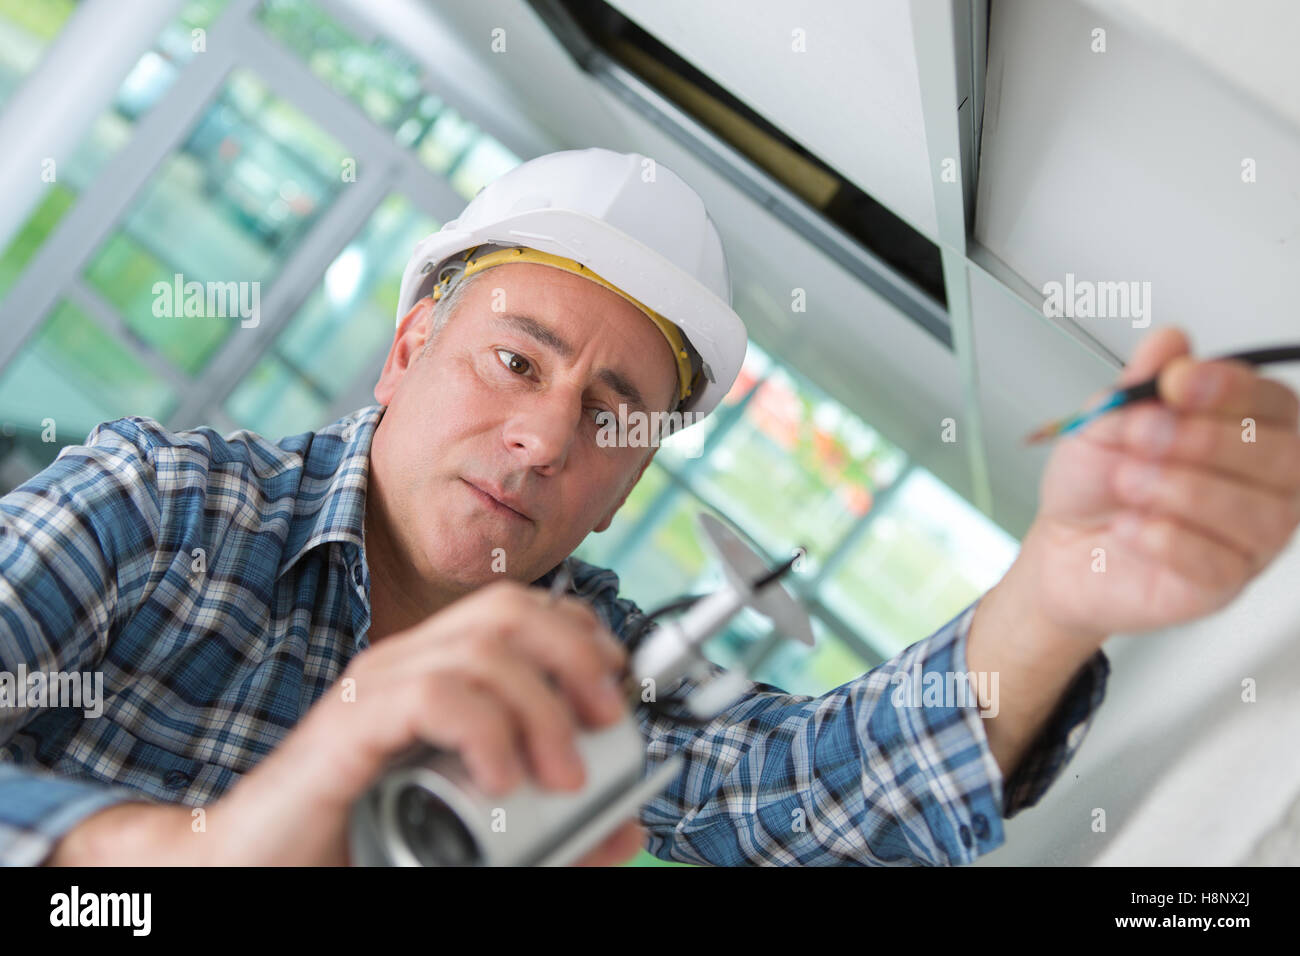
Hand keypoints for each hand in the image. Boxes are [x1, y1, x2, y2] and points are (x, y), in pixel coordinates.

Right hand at [199, 579, 643, 865]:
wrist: (252, 870)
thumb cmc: (360, 844)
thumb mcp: (479, 839)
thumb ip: (553, 839)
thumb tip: (626, 828)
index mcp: (436, 674)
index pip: (521, 611)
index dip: (581, 633)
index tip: (617, 687)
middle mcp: (406, 665)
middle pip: (510, 610)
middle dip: (576, 653)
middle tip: (609, 723)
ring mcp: (374, 689)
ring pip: (480, 648)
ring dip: (541, 707)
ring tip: (562, 776)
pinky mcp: (346, 727)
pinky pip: (431, 694)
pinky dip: (483, 731)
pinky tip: (498, 778)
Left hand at [1020, 326, 1299, 639]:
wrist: (1061, 548)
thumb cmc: (1096, 484)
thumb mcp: (1104, 423)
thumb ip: (1138, 385)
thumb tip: (1169, 342)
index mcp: (1246, 431)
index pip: (1272, 404)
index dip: (1230, 389)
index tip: (1176, 381)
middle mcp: (1264, 484)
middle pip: (1282, 457)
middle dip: (1205, 439)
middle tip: (1140, 433)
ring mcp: (1251, 539)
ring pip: (1259, 514)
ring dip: (1184, 490)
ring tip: (1127, 481)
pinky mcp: (1223, 584)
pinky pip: (1221, 565)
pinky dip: (1172, 541)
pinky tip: (1132, 528)